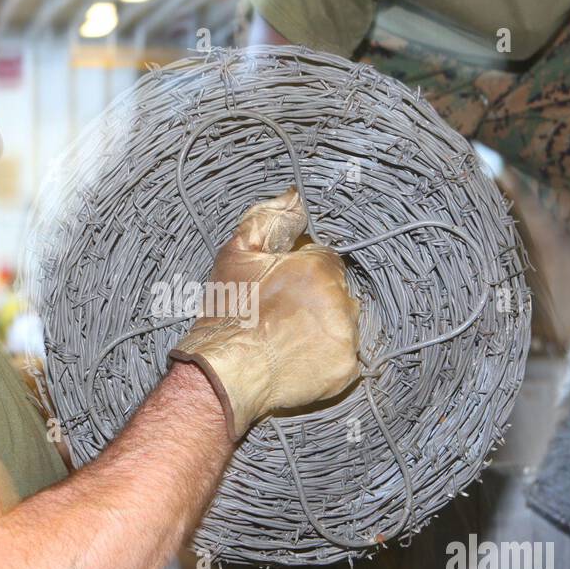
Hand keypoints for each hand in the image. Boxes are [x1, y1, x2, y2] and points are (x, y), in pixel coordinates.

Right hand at [169, 187, 360, 440]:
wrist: (224, 372)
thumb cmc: (228, 314)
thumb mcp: (238, 253)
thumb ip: (270, 217)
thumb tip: (296, 196)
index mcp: (318, 269)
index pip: (327, 260)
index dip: (303, 272)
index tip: (284, 287)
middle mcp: (340, 301)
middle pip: (338, 292)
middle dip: (316, 299)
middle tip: (282, 316)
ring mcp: (345, 337)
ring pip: (344, 323)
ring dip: (323, 327)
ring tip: (288, 338)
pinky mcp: (345, 369)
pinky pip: (345, 356)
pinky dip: (327, 357)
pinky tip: (298, 358)